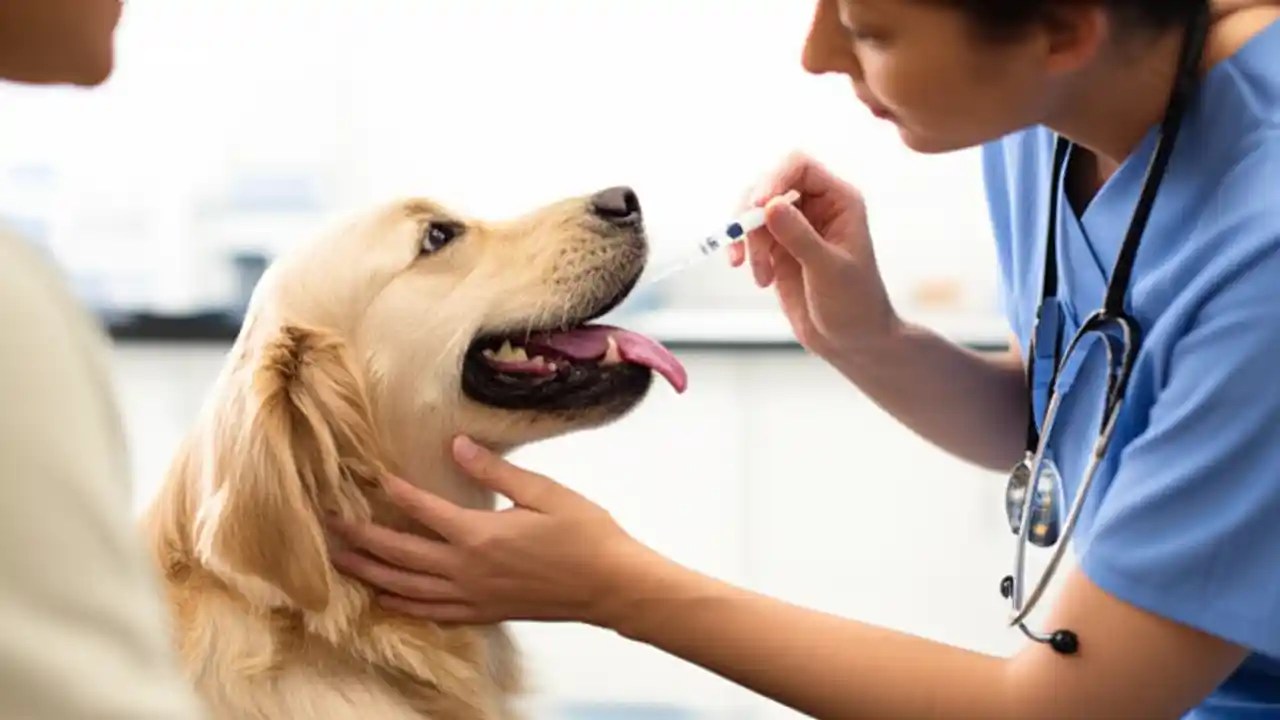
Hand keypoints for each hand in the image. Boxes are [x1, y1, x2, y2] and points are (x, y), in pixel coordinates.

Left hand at [328, 436, 650, 625]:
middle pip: (398, 555)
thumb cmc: (586, 535)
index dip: (392, 492)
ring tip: (337, 561)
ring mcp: (473, 596)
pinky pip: (431, 612)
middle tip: (326, 522)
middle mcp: (467, 570)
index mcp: (480, 536)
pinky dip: (402, 604)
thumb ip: (495, 471)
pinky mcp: (484, 613)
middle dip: (359, 537)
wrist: (611, 585)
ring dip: (368, 573)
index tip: (368, 476)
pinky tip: (385, 597)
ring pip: (406, 588)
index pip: (422, 511)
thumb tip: (456, 445)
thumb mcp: (544, 493)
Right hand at [728, 151, 899, 359]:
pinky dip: (747, 255)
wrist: (851, 340)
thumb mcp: (828, 269)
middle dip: (751, 215)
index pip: (799, 166)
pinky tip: (761, 280)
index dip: (774, 178)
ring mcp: (795, 226)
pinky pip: (750, 236)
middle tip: (745, 247)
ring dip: (748, 241)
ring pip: (753, 212)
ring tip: (761, 276)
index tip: (757, 207)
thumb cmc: (854, 304)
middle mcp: (816, 206)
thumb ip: (799, 236)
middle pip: (769, 184)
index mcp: (839, 200)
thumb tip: (769, 205)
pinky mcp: (777, 247)